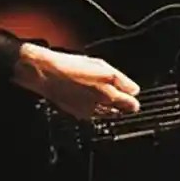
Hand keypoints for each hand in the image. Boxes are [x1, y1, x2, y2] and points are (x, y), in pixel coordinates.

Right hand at [11, 42, 140, 119]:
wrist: (45, 73)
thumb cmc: (71, 67)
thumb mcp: (102, 66)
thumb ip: (122, 80)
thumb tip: (134, 90)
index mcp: (108, 95)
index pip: (131, 105)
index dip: (133, 99)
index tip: (133, 95)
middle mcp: (99, 107)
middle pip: (119, 112)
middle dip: (122, 105)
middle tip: (120, 93)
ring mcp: (86, 111)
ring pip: (106, 114)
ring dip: (109, 107)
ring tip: (103, 92)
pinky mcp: (75, 112)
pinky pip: (92, 114)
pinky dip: (95, 108)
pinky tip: (90, 96)